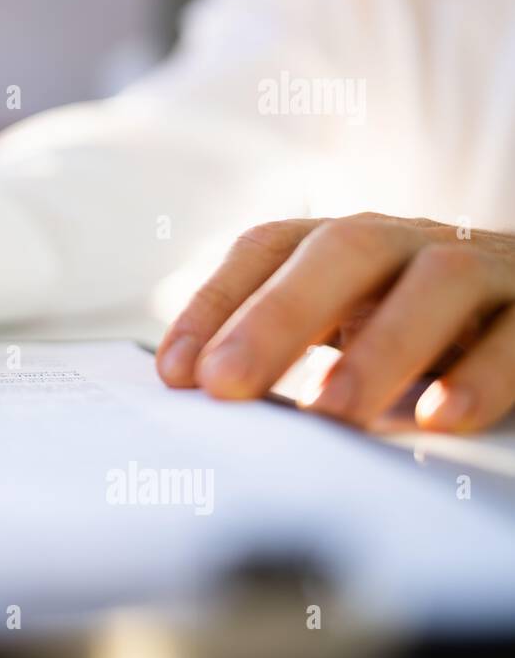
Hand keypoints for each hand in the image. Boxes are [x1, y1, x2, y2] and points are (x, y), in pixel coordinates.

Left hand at [155, 213, 514, 431]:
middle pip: (344, 252)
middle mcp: (409, 240)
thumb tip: (197, 388)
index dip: (217, 301)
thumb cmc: (416, 324)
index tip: (173, 372)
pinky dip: (482, 375)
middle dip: (277, 317)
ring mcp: (483, 267)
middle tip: (224, 385)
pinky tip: (441, 417)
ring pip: (436, 283)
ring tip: (330, 410)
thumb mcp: (344, 322)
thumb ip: (282, 347)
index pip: (268, 247)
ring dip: (378, 348)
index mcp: (345, 241)